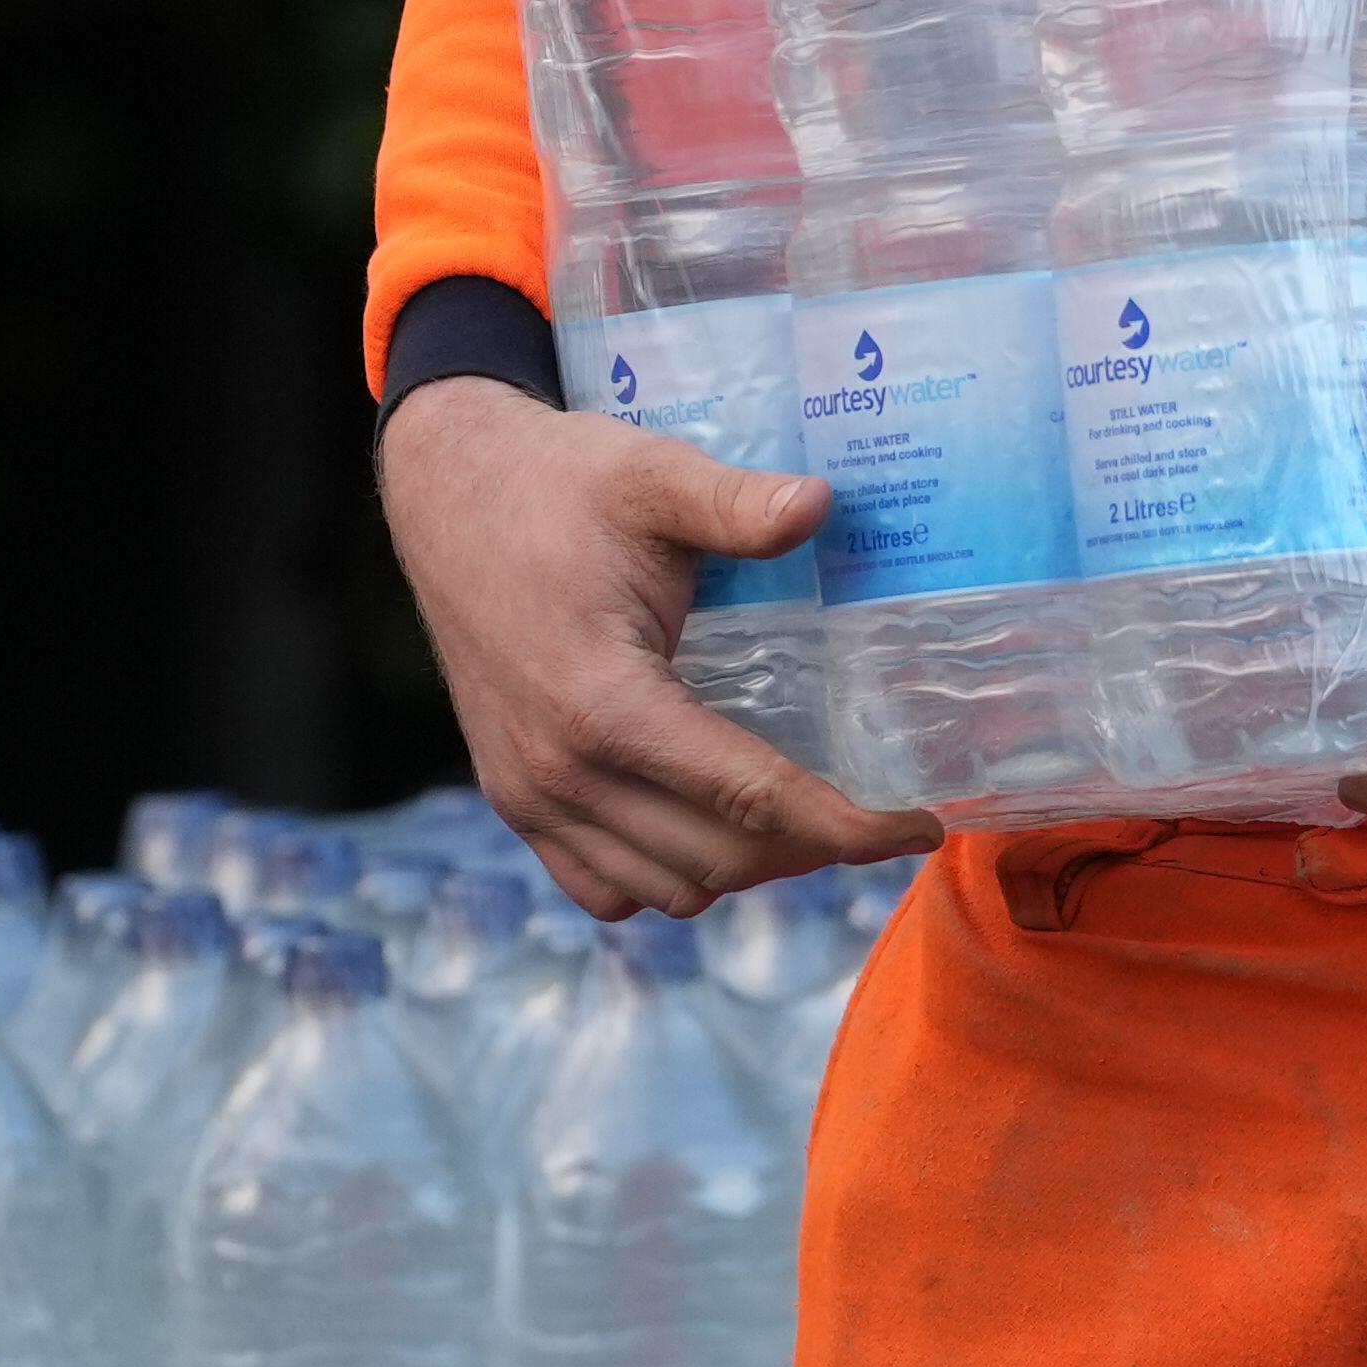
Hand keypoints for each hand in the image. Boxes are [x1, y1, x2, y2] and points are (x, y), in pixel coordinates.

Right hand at [377, 378, 938, 915]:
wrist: (447, 493)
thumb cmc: (556, 483)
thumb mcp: (650, 476)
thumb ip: (736, 502)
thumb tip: (823, 504)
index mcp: (604, 703)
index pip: (751, 798)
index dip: (849, 824)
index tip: (919, 825)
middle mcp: (560, 771)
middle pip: (722, 859)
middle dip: (813, 849)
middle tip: (878, 812)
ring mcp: (529, 795)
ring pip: (667, 890)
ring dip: (746, 867)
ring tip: (807, 818)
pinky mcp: (513, 800)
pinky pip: (604, 889)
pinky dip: (669, 878)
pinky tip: (714, 827)